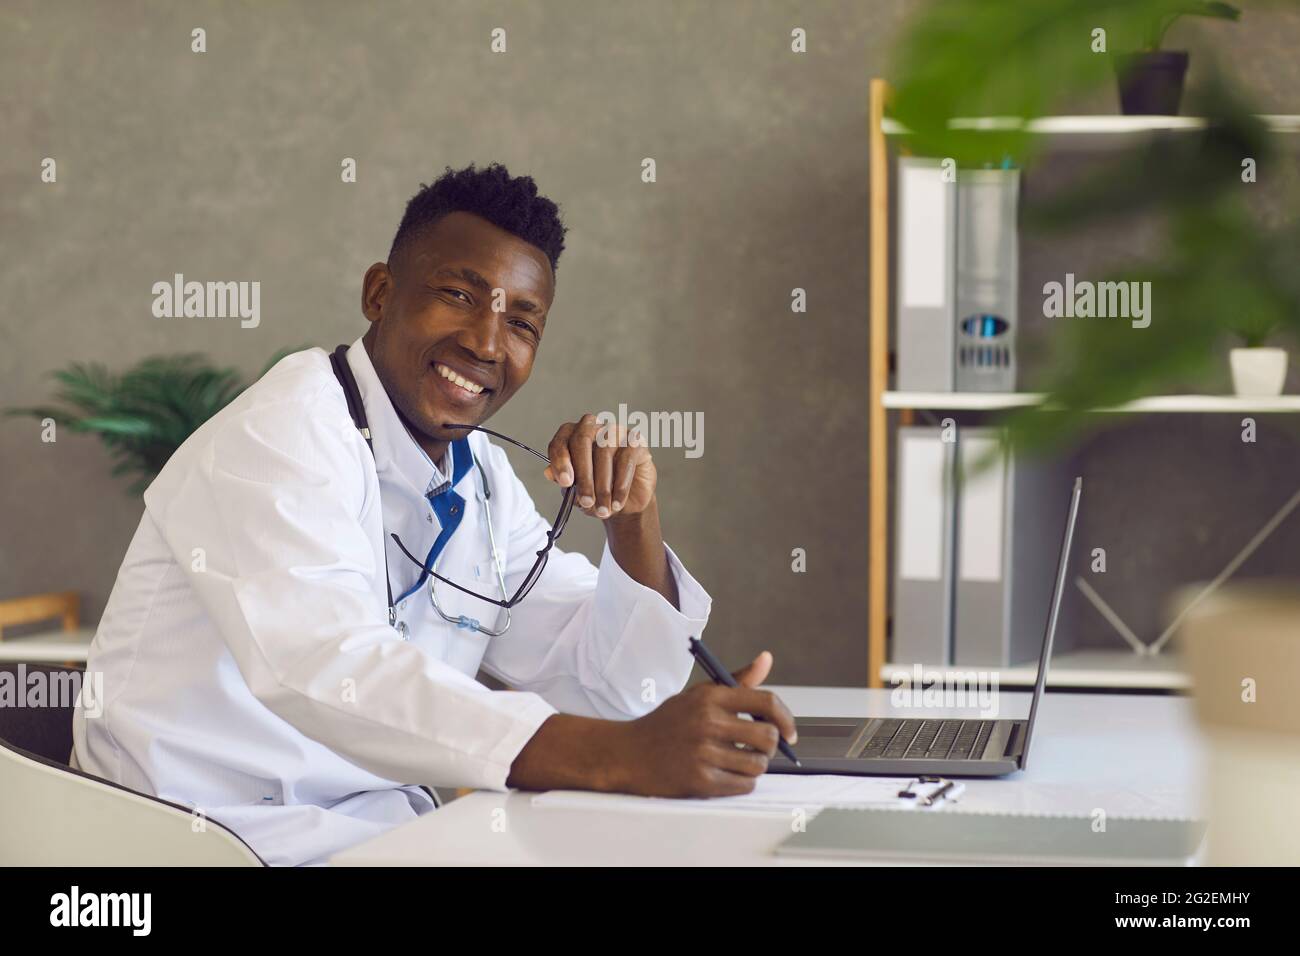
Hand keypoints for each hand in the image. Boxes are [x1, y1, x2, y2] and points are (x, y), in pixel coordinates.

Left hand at [544, 414, 655, 518]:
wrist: (626, 502)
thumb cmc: (597, 492)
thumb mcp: (575, 490)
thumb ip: (562, 480)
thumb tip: (548, 472)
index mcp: (572, 436)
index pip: (561, 440)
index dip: (560, 460)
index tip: (565, 482)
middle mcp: (593, 428)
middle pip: (582, 441)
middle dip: (583, 475)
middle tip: (586, 500)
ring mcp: (616, 431)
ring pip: (604, 451)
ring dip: (603, 486)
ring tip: (603, 509)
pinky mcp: (636, 441)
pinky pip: (626, 460)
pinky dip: (620, 485)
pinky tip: (616, 502)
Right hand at [616, 651, 797, 797]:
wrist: (629, 754)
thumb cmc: (668, 723)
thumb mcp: (699, 695)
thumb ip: (737, 681)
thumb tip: (767, 659)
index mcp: (710, 697)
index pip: (766, 701)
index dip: (785, 718)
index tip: (789, 732)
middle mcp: (707, 722)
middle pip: (768, 736)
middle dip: (770, 745)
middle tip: (758, 748)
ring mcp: (703, 753)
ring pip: (758, 763)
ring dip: (755, 765)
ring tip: (739, 761)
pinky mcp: (700, 781)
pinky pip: (744, 785)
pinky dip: (743, 782)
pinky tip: (727, 774)